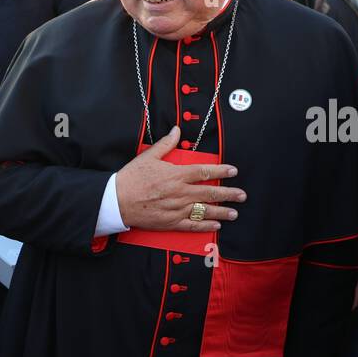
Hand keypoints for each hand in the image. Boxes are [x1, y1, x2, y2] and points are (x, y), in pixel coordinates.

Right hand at [114, 126, 244, 230]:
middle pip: (210, 193)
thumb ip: (166, 144)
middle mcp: (180, 193)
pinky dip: (206, 226)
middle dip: (229, 194)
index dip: (222, 171)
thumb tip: (176, 130)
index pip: (205, 172)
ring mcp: (177, 209)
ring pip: (205, 211)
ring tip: (234, 213)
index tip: (233, 171)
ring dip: (222, 212)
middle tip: (242, 195)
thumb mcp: (148, 157)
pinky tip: (216, 226)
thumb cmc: (131, 178)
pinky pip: (193, 225)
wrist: (116, 201)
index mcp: (176, 175)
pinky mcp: (170, 222)